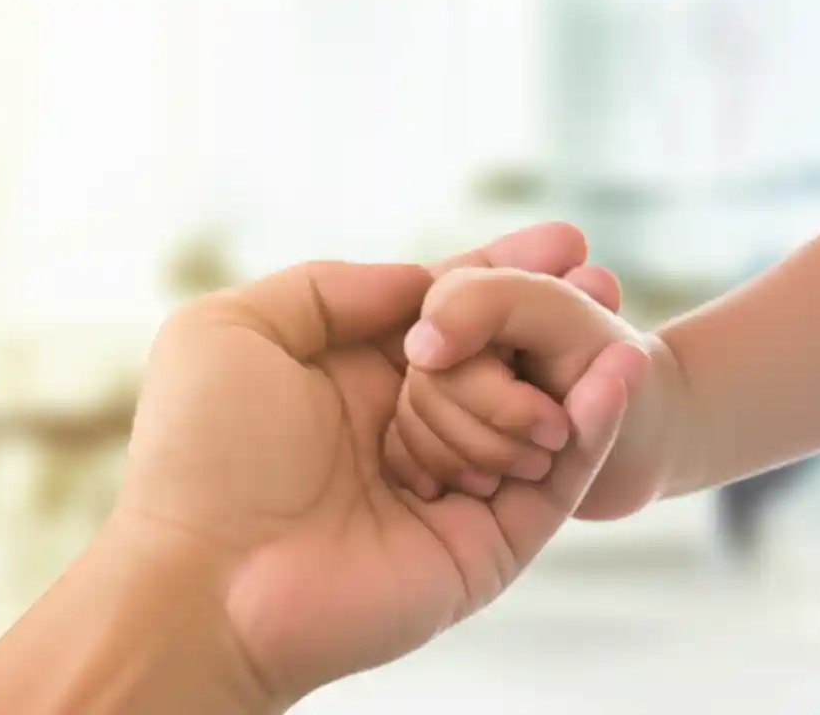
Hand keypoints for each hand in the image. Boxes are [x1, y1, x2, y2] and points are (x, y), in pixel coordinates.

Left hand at [117, 224, 642, 706]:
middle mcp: (411, 431)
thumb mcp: (236, 328)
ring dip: (578, 366)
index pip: (451, 317)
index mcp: (358, 380)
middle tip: (602, 276)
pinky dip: (594, 428)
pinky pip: (556, 482)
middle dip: (556, 315)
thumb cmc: (203, 452)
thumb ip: (329, 288)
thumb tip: (421, 281)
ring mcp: (454, 490)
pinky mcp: (487, 544)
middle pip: (503, 360)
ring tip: (613, 325)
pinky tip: (616, 374)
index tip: (562, 239)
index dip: (503, 276)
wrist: (205, 579)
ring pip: (536, 415)